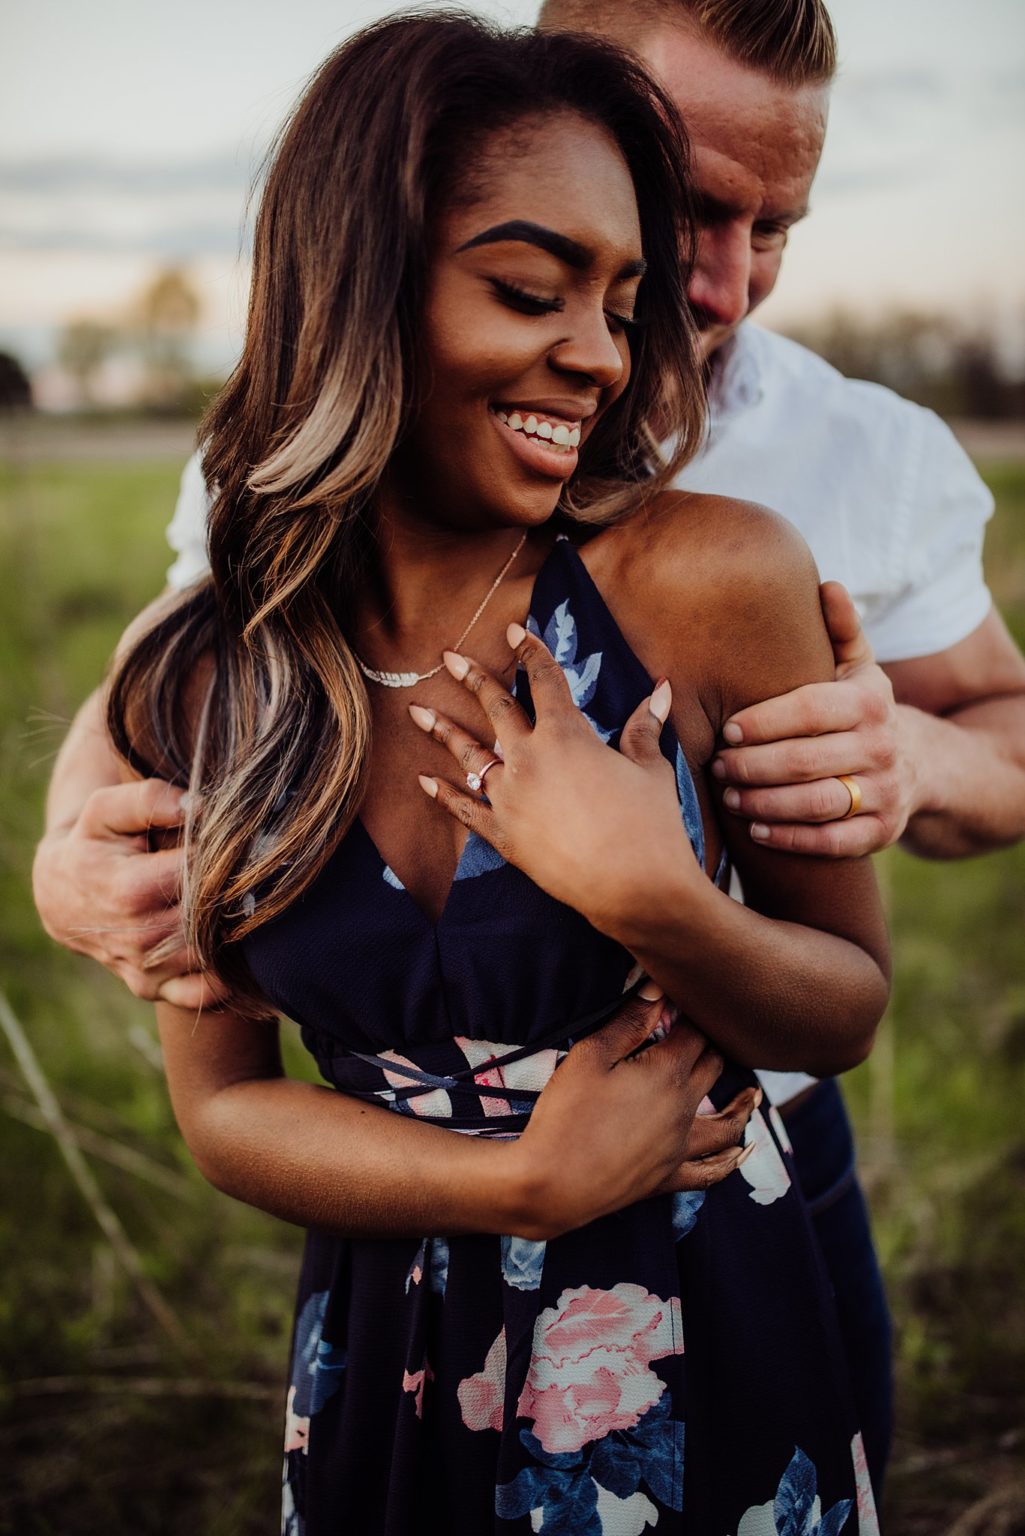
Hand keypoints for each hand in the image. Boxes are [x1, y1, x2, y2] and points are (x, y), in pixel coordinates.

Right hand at [32, 779, 227, 1008]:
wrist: (61, 896)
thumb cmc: (92, 844)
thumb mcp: (105, 810)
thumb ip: (148, 800)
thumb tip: (196, 807)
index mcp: (129, 891)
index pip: (202, 875)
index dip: (224, 856)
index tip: (235, 841)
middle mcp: (139, 938)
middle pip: (214, 917)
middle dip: (234, 892)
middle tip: (248, 870)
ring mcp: (146, 969)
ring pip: (215, 953)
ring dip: (234, 929)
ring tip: (239, 899)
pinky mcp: (152, 989)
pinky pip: (204, 993)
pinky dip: (226, 975)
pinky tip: (230, 942)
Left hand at [410, 626, 699, 932]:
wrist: (634, 888)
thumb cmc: (650, 825)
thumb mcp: (650, 769)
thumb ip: (645, 727)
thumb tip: (662, 689)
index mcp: (566, 734)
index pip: (545, 680)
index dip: (531, 652)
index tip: (515, 631)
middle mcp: (529, 758)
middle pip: (494, 708)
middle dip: (471, 678)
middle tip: (448, 657)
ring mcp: (510, 796)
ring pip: (469, 754)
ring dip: (442, 730)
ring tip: (417, 711)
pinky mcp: (502, 834)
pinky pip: (464, 808)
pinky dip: (443, 794)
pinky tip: (424, 780)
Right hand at [507, 982, 754, 1238]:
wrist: (554, 1184)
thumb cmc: (566, 1114)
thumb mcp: (590, 1056)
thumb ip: (629, 1021)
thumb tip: (659, 987)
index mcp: (667, 1073)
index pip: (695, 1032)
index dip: (691, 1012)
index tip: (684, 999)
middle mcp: (684, 1108)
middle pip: (713, 1068)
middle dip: (712, 1045)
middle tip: (706, 1033)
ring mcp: (680, 1147)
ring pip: (727, 1122)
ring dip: (742, 1104)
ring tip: (752, 1093)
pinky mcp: (669, 1178)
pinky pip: (711, 1172)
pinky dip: (731, 1161)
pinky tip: (739, 1153)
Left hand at [711, 582, 914, 856]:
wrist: (919, 764)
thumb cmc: (862, 709)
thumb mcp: (858, 667)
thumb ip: (840, 630)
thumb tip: (828, 585)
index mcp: (871, 701)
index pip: (808, 709)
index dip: (763, 721)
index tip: (725, 728)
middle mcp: (883, 746)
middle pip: (805, 759)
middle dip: (752, 765)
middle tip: (717, 766)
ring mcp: (885, 792)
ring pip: (816, 803)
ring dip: (764, 803)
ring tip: (729, 796)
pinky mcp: (882, 832)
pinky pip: (833, 842)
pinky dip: (791, 839)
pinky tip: (757, 831)